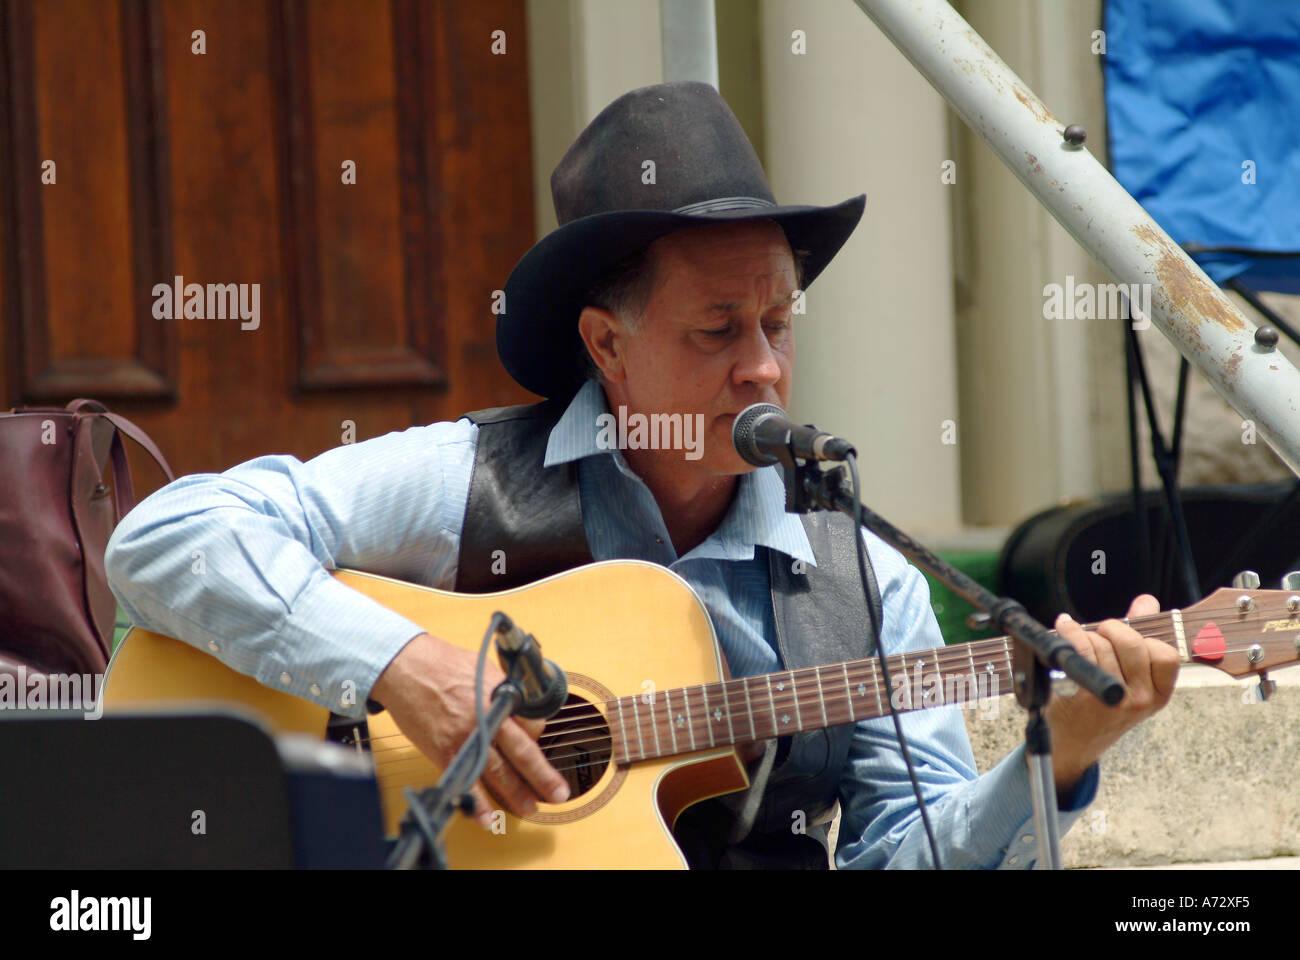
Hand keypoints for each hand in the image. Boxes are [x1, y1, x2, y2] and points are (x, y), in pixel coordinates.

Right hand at [370, 632, 569, 827]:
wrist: (408, 667)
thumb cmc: (444, 664)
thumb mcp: (486, 670)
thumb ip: (504, 692)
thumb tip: (520, 710)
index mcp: (502, 696)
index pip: (533, 725)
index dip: (538, 737)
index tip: (536, 745)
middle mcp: (489, 717)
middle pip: (523, 752)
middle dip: (543, 776)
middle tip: (558, 793)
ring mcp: (468, 737)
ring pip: (499, 772)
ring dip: (516, 793)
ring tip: (529, 807)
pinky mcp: (446, 750)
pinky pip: (467, 782)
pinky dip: (478, 804)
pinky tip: (488, 817)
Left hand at [1044, 594, 1179, 802]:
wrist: (1074, 742)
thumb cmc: (1102, 704)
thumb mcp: (1131, 677)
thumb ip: (1141, 636)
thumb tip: (1147, 601)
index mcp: (1159, 694)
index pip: (1166, 654)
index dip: (1145, 638)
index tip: (1127, 639)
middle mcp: (1139, 700)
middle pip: (1132, 643)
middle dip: (1112, 628)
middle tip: (1100, 631)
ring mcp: (1111, 700)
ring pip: (1102, 645)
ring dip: (1087, 634)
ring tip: (1080, 640)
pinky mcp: (1083, 696)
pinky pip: (1079, 651)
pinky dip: (1070, 633)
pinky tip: (1065, 628)